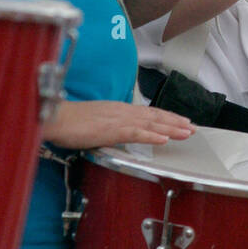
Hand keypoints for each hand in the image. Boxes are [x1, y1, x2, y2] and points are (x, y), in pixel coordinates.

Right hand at [41, 99, 196, 148]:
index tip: (181, 120)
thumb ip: (108, 127)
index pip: (147, 112)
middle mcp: (122, 111)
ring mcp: (118, 119)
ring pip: (151, 123)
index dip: (166, 116)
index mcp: (118, 109)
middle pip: (154, 115)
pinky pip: (136, 132)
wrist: (55, 118)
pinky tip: (164, 139)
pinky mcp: (111, 129)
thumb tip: (116, 133)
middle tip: (193, 127)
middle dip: (175, 121)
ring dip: (171, 127)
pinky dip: (152, 135)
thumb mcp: (94, 123)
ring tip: (188, 132)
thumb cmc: (69, 122)